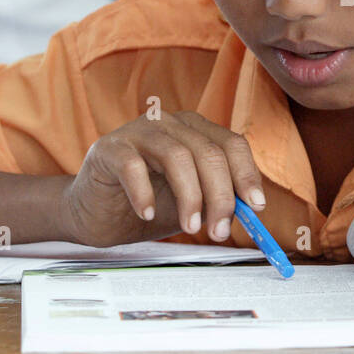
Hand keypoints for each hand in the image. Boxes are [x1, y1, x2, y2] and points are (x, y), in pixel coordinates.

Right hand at [59, 110, 265, 247]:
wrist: (97, 214)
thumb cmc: (149, 203)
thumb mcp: (193, 203)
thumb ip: (218, 200)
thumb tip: (250, 211)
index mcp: (195, 130)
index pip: (231, 145)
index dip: (247, 175)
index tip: (255, 208)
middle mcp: (170, 123)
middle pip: (208, 152)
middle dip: (221, 196)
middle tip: (219, 231)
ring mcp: (138, 131)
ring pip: (177, 156)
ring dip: (190, 197)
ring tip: (191, 227)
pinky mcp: (109, 148)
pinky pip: (132, 166)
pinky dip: (145, 193)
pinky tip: (148, 214)